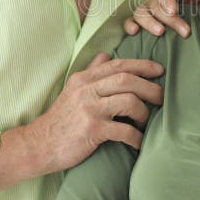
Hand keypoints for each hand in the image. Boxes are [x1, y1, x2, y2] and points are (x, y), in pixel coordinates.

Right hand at [28, 53, 163, 172]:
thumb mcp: (72, 89)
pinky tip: (139, 142)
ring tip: (146, 121)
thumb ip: (91, 71)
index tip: (160, 70)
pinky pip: (124, 130)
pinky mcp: (91, 130)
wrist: (38, 145)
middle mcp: (86, 90)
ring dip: (143, 112)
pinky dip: (136, 137)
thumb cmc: (61, 119)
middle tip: (161, 97)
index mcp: (84, 79)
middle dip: (149, 87)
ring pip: (128, 101)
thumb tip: (106, 54)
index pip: (118, 64)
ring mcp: (89, 109)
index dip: (142, 65)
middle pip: (126, 80)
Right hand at [123, 0, 199, 37]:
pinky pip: (129, 21)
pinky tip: (134, 32)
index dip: (168, 1)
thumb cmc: (196, 4)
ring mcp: (145, 10)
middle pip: (155, 6)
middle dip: (170, 20)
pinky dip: (129, 26)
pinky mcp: (139, 22)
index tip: (174, 11)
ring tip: (160, 32)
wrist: (193, 17)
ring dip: (149, 23)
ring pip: (141, 13)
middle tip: (186, 32)